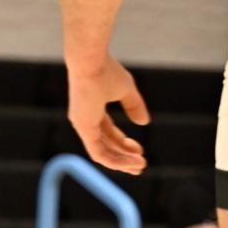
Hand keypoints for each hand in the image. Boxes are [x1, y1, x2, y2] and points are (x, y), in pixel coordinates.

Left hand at [65, 57, 148, 173]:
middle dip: (123, 156)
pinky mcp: (84, 129)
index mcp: (92, 110)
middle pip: (105, 145)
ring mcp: (82, 125)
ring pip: (102, 153)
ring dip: (122, 162)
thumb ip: (134, 106)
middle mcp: (84, 120)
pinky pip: (99, 153)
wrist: (92, 62)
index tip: (140, 150)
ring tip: (140, 165)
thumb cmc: (106, 70)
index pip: (107, 133)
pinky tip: (132, 162)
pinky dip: (116, 160)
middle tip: (141, 164)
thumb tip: (145, 123)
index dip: (123, 143)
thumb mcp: (126, 89)